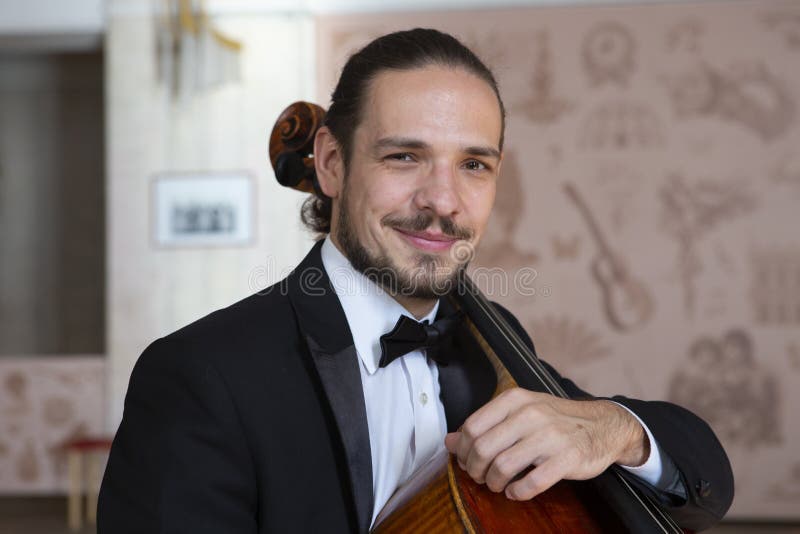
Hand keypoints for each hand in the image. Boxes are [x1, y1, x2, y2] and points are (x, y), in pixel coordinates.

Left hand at [443, 387, 648, 500]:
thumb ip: (485, 425)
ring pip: (503, 467)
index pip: (473, 426)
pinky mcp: (567, 459)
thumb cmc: (554, 420)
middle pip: (483, 448)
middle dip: (475, 469)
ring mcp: (550, 436)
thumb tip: (450, 441)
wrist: (601, 425)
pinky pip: (531, 483)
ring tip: (498, 484)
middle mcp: (531, 414)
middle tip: (480, 476)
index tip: (466, 460)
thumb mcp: (518, 413)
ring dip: (494, 483)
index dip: (463, 449)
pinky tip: (516, 491)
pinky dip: (517, 492)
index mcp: (515, 399)